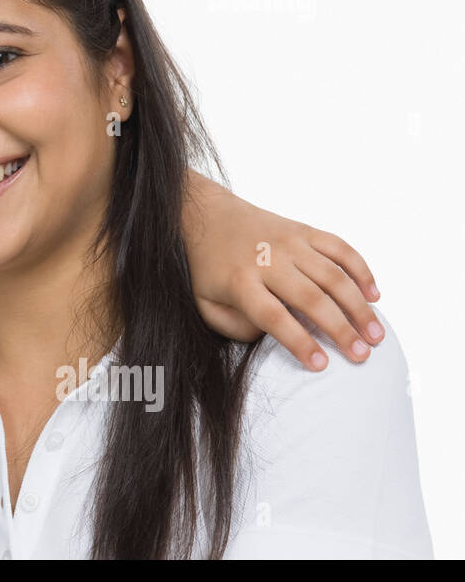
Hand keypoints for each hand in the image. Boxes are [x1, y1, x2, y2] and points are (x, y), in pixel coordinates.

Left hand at [184, 170, 382, 370]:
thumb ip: (233, 327)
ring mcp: (289, 242)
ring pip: (333, 275)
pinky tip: (374, 296)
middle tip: (362, 356)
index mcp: (240, 282)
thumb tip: (270, 336)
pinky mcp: (303, 230)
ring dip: (358, 307)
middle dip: (340, 329)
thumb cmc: (208, 268)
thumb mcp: (204, 303)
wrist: (209, 216)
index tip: (321, 365)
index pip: (273, 317)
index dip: (299, 342)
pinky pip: (340, 248)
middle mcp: (268, 260)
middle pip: (311, 298)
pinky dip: (361, 271)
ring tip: (376, 335)